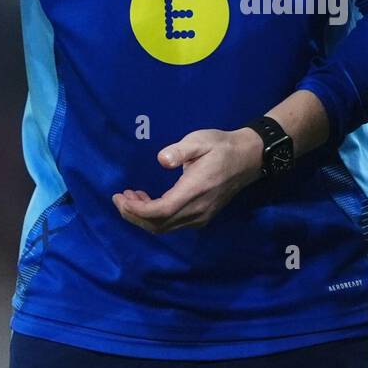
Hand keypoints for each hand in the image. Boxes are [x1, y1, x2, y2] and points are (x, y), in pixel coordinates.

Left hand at [112, 128, 264, 233]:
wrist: (247, 158)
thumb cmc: (221, 146)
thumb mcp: (199, 140)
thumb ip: (180, 150)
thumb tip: (161, 160)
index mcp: (194, 191)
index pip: (160, 211)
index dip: (137, 209)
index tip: (120, 197)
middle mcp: (197, 209)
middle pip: (158, 225)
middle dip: (134, 214)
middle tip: (119, 197)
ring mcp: (201, 216)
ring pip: (164, 227)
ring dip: (143, 217)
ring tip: (131, 197)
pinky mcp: (202, 217)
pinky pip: (173, 225)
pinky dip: (156, 217)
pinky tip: (149, 201)